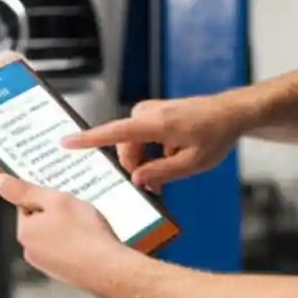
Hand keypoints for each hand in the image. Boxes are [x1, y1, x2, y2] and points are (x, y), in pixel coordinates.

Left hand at [0, 174, 122, 288]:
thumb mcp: (55, 200)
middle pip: (41, 220)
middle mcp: (31, 251)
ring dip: (70, 227)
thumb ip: (25, 190)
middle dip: (59, 212)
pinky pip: (68, 249)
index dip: (46, 195)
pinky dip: (78, 242)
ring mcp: (49, 265)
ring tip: (89, 225)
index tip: (63, 194)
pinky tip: (92, 240)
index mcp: (25, 232)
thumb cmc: (85, 233)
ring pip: (56, 234)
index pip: (27, 203)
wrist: (110, 270)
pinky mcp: (65, 273)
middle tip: (78, 208)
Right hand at [62, 93, 248, 190]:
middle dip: (136, 167)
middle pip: (125, 146)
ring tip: (170, 170)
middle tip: (156, 186)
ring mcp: (150, 111)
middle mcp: (148, 113)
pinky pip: (142, 137)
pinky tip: (172, 156)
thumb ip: (162, 173)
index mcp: (155, 124)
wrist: (230, 113)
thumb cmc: (215, 135)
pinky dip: (152, 150)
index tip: (67, 142)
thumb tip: (137, 179)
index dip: (89, 139)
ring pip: (133, 143)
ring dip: (146, 160)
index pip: (114, 132)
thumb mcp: (192, 163)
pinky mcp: (154, 113)